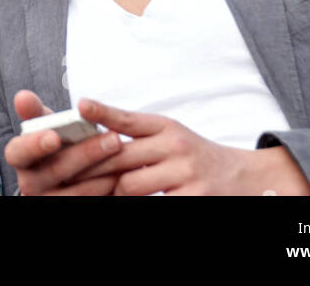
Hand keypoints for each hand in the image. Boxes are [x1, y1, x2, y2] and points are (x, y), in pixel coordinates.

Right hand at [5, 90, 120, 195]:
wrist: (70, 176)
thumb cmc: (57, 145)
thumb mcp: (45, 127)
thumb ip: (36, 112)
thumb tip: (23, 97)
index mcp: (20, 158)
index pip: (18, 152)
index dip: (34, 145)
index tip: (54, 136)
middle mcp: (30, 183)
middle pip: (54, 170)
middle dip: (86, 154)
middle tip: (113, 139)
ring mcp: (50, 199)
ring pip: (76, 192)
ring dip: (102, 174)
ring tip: (124, 158)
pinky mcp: (68, 207)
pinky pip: (90, 201)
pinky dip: (107, 190)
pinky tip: (122, 176)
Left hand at [67, 99, 309, 195]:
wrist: (243, 178)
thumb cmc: (194, 157)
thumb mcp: (170, 136)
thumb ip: (137, 134)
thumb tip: (93, 128)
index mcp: (167, 127)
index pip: (130, 118)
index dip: (104, 112)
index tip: (81, 105)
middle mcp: (177, 146)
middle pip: (121, 156)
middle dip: (91, 166)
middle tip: (66, 172)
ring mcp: (186, 173)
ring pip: (130, 184)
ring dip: (111, 192)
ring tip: (92, 193)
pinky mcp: (194, 198)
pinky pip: (152, 203)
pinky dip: (135, 203)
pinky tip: (120, 201)